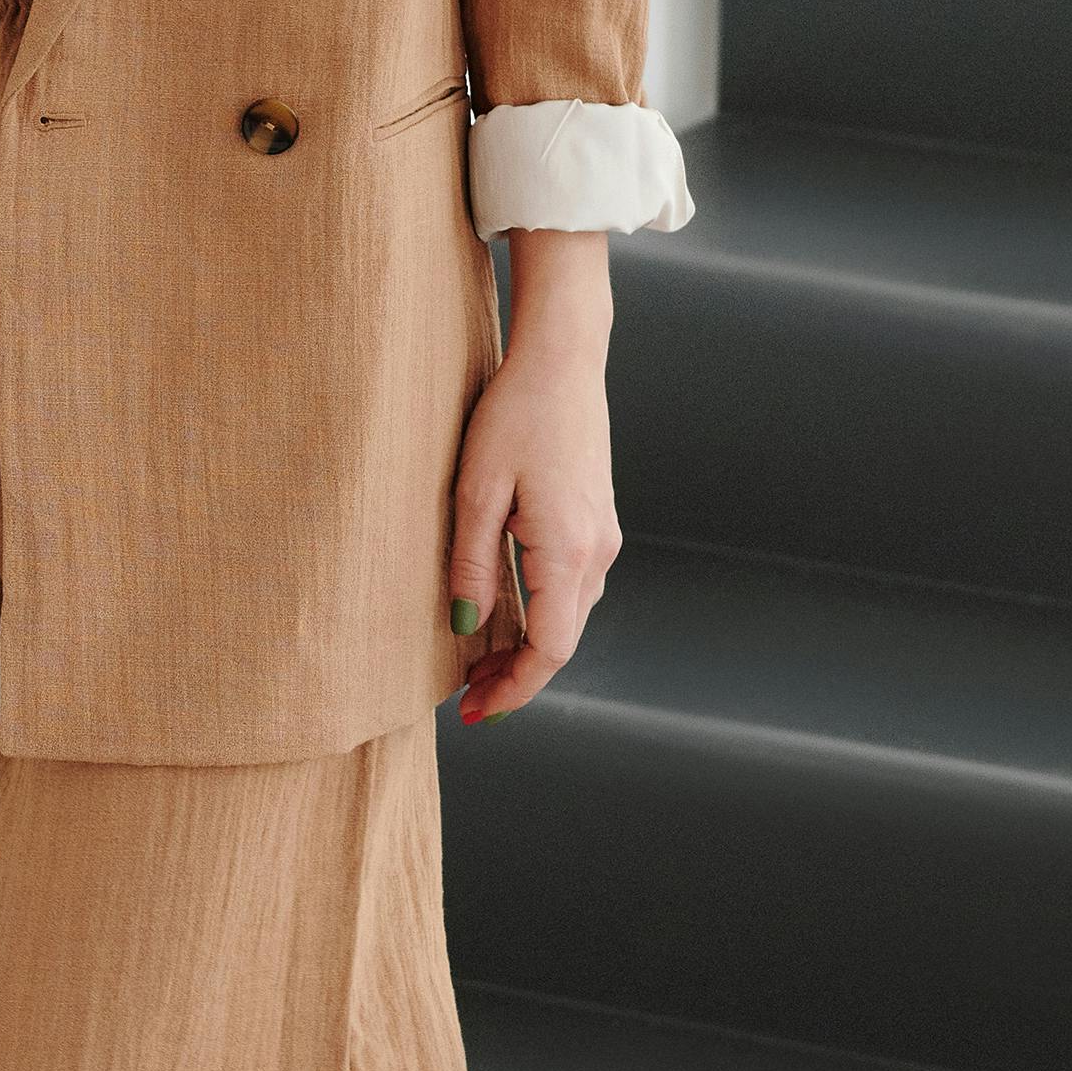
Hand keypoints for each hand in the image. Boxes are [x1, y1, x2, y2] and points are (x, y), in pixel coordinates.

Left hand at [449, 226, 617, 723]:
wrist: (563, 360)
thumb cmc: (514, 415)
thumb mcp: (475, 490)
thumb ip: (473, 565)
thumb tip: (468, 627)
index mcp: (568, 550)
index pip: (549, 649)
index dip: (514, 689)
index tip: (475, 710)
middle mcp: (597, 551)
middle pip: (563, 642)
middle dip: (518, 677)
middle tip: (470, 699)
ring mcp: (604, 536)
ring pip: (570, 617)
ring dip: (530, 647)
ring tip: (480, 664)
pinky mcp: (598, 521)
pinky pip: (573, 589)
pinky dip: (543, 615)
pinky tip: (508, 615)